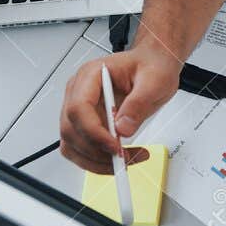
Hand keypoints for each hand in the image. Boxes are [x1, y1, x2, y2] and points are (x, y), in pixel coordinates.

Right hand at [58, 46, 181, 172]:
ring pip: (71, 143)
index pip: (78, 107)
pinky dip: (97, 160)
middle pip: (71, 129)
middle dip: (95, 150)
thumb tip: (122, 129)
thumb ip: (138, 103)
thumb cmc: (151, 66)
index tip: (115, 146)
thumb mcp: (154, 80)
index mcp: (92, 74)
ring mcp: (81, 108)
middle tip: (123, 157)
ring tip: (125, 160)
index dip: (93, 132)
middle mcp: (80, 91)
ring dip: (95, 160)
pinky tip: (118, 158)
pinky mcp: (86, 123)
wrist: (154, 65)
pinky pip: (81, 148)